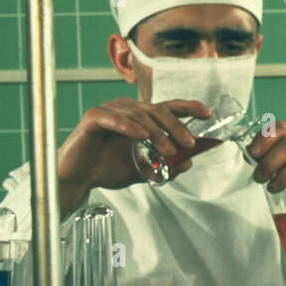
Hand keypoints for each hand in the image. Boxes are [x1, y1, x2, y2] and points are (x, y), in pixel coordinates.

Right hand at [58, 97, 214, 215]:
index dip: (189, 107)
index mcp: (139, 117)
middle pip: (157, 110)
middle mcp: (126, 108)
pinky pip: (114, 118)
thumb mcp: (142, 170)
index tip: (207, 113)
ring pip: (140, 116)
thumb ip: (164, 165)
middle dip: (176, 126)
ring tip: (167, 150)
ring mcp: (110, 110)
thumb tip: (188, 162)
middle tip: (189, 142)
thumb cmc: (106, 169)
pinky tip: (140, 136)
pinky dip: (129, 126)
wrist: (78, 179)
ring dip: (157, 132)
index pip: (168, 106)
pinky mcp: (93, 117)